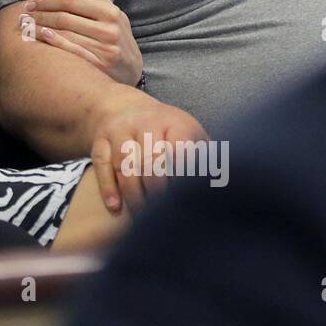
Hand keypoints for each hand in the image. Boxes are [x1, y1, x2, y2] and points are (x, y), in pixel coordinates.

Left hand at [25, 0, 141, 85]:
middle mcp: (109, 29)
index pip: (72, 1)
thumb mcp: (109, 12)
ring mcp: (105, 49)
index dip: (48, 1)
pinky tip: (42, 37)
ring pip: (65, 34)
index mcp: (111, 12)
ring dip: (40, 29)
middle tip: (22, 16)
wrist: (131, 68)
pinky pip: (72, 51)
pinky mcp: (99, 66)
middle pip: (65, 17)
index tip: (30, 4)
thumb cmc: (114, 34)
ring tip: (25, 27)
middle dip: (40, 15)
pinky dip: (55, 42)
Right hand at [89, 89, 206, 215]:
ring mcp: (119, 130)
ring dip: (135, 196)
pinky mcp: (100, 140)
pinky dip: (108, 188)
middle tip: (164, 215)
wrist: (122, 107)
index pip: (179, 151)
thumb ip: (205, 157)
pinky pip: (102, 165)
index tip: (186, 200)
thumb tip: (226, 184)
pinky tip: (116, 208)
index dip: (182, 177)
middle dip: (158, 192)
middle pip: (150, 162)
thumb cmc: (165, 130)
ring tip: (143, 218)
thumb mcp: (188, 133)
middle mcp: (144, 122)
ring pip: (125, 166)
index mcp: (173, 122)